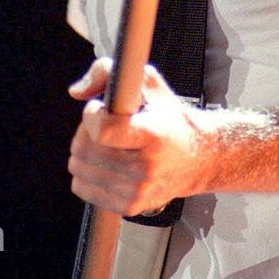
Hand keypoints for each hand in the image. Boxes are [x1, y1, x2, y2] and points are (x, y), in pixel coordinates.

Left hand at [67, 58, 207, 214]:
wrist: (200, 158)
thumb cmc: (173, 120)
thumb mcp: (149, 84)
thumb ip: (108, 73)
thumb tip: (78, 91)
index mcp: (152, 134)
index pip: (103, 130)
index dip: (92, 115)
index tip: (99, 108)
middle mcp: (146, 167)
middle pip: (85, 150)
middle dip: (85, 132)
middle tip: (101, 125)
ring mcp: (137, 190)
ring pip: (80, 170)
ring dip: (85, 152)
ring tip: (105, 144)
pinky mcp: (130, 206)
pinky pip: (84, 189)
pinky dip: (87, 174)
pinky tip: (106, 163)